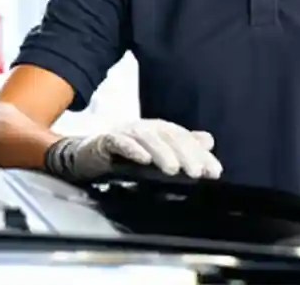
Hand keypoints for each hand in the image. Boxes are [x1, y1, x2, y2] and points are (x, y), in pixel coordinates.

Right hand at [45, 119, 222, 179]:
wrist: (85, 157)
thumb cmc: (124, 157)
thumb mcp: (156, 154)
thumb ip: (182, 147)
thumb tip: (209, 140)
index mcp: (159, 130)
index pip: (184, 139)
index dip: (200, 154)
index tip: (214, 172)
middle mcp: (144, 128)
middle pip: (169, 136)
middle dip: (186, 154)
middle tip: (197, 172)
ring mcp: (125, 132)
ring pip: (147, 137)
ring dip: (162, 152)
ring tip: (174, 169)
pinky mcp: (105, 140)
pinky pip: (119, 141)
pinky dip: (132, 148)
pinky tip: (143, 159)